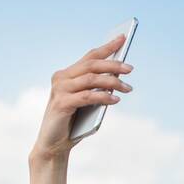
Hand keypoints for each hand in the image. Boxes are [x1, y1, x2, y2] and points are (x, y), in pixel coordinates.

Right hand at [29, 33, 133, 163]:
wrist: (53, 145)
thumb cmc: (72, 124)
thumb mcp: (86, 103)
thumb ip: (96, 89)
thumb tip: (117, 77)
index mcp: (67, 75)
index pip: (89, 56)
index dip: (107, 47)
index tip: (123, 38)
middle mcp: (61, 78)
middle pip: (91, 65)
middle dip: (113, 65)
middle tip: (130, 69)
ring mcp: (60, 90)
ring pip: (90, 79)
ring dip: (112, 82)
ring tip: (128, 88)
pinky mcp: (61, 104)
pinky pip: (86, 96)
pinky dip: (102, 97)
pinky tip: (115, 99)